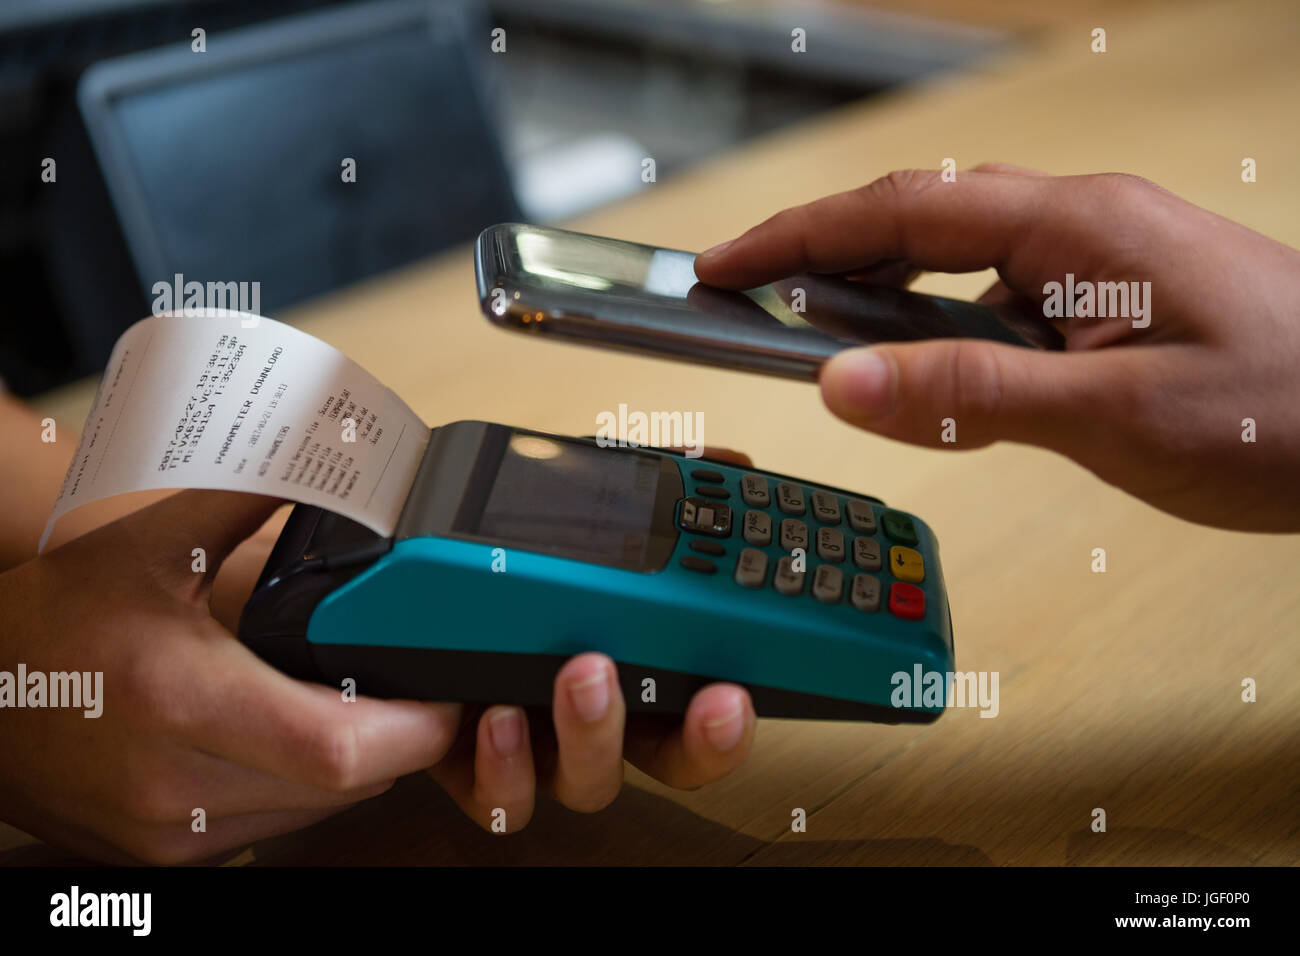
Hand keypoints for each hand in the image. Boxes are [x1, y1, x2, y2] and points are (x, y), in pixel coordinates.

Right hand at [0, 491, 460, 863]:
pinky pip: (275, 829)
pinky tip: (293, 737)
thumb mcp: (147, 538)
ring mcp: (170, 834)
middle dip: (398, 739)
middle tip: (410, 684)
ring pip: (317, 813)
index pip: (342, 749)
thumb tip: (328, 452)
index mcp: (181, 700)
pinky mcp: (166, 858)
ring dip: (354, 767)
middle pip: (346, 785)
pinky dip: (302, 788)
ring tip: (354, 703)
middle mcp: (177, 786)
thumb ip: (247, 491)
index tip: (446, 690)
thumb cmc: (53, 617)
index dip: (416, 726)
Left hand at [425, 446, 757, 831]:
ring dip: (594, 737)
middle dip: (695, 740)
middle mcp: (594, 711)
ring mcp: (537, 741)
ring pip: (589, 782)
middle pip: (669, 760)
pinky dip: (506, 769)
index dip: (731, 719)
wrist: (394, 569)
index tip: (736, 690)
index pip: (705, 711)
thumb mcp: (577, 500)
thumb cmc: (502, 550)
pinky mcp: (470, 763)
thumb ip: (647, 483)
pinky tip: (496, 719)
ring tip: (581, 675)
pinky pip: (500, 795)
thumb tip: (719, 460)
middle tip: (695, 694)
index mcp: (634, 660)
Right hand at [695, 165, 1299, 531]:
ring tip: (815, 340)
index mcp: (1078, 226)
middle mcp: (1082, 224)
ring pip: (955, 261)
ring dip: (881, 297)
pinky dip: (940, 329)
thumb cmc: (1293, 412)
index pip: (903, 213)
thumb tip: (849, 381)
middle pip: (917, 221)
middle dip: (820, 253)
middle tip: (743, 296)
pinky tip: (926, 370)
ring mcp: (1097, 259)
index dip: (798, 235)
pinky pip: (997, 298)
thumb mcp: (1116, 416)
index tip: (723, 263)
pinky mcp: (1108, 299)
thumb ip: (972, 396)